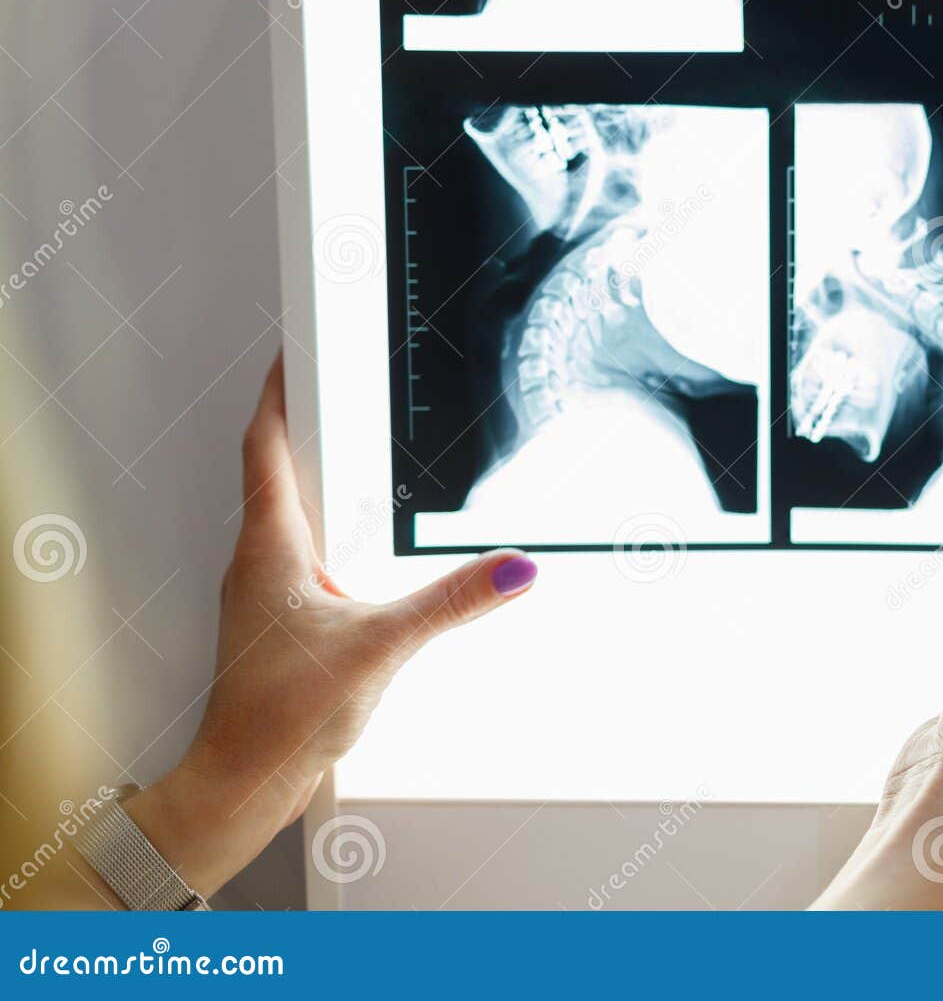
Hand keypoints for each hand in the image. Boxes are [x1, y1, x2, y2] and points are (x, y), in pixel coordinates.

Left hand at [118, 354, 538, 899]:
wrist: (240, 784)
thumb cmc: (277, 717)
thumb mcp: (382, 646)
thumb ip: (452, 602)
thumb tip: (510, 568)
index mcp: (270, 545)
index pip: (264, 442)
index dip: (278, 390)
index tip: (295, 351)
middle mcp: (259, 560)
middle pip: (275, 469)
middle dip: (306, 425)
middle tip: (339, 390)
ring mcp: (265, 593)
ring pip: (288, 514)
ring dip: (319, 481)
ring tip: (360, 462)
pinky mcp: (279, 624)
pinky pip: (302, 557)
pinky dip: (330, 535)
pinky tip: (365, 557)